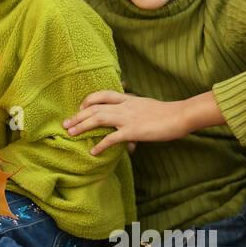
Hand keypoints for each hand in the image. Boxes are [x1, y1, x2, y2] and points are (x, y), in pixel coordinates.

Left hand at [63, 90, 189, 155]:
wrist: (181, 115)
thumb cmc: (166, 113)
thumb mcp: (146, 105)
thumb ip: (134, 107)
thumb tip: (128, 114)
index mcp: (127, 99)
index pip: (102, 95)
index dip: (88, 100)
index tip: (80, 107)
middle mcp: (124, 106)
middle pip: (94, 107)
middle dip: (78, 115)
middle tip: (65, 124)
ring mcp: (127, 118)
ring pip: (98, 118)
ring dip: (82, 126)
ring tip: (70, 133)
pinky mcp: (133, 131)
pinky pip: (112, 138)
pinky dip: (100, 145)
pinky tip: (93, 151)